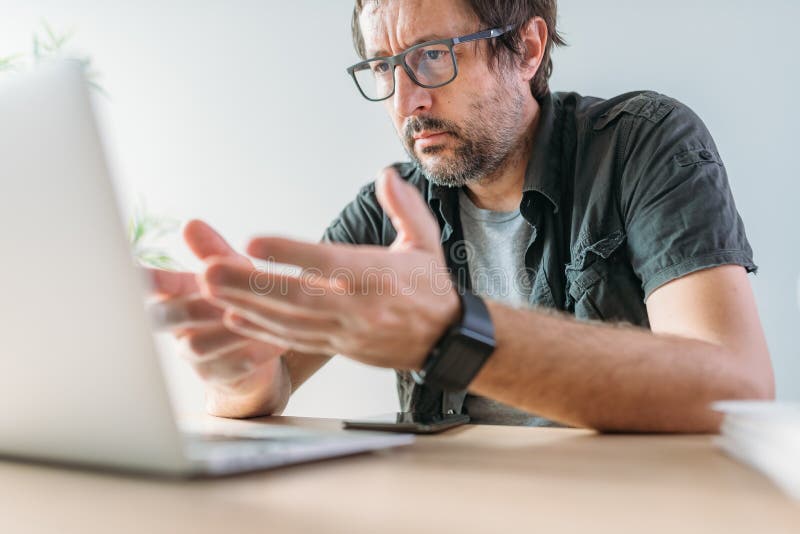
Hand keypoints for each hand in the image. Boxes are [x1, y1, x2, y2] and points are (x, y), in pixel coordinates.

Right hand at [147, 220, 287, 416]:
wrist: (260, 350)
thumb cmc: (239, 301)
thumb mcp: (231, 272)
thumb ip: (212, 252)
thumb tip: (190, 224)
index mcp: (177, 293)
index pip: (151, 285)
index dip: (145, 281)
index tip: (143, 275)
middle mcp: (178, 325)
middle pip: (165, 317)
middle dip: (192, 306)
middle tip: (218, 297)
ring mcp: (194, 353)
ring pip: (197, 345)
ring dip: (225, 331)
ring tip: (252, 319)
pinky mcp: (219, 375)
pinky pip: (231, 366)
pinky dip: (256, 351)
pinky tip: (278, 340)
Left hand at [199, 168, 460, 369]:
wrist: (445, 342)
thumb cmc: (431, 288)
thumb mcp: (426, 242)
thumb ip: (405, 207)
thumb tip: (386, 174)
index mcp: (377, 277)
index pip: (327, 263)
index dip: (290, 254)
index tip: (253, 242)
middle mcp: (357, 307)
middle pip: (295, 297)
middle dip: (248, 284)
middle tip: (209, 270)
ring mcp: (344, 331)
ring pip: (286, 321)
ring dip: (244, 305)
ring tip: (208, 288)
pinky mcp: (337, 346)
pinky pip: (293, 340)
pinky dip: (261, 330)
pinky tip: (233, 316)